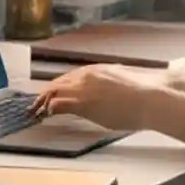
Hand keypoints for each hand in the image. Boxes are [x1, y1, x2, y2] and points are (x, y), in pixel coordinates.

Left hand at [31, 64, 161, 131]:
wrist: (149, 99)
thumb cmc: (142, 94)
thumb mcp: (121, 81)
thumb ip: (108, 83)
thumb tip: (106, 91)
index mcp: (96, 69)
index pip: (69, 76)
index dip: (57, 86)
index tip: (51, 94)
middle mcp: (86, 75)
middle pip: (57, 82)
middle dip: (45, 93)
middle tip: (36, 104)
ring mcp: (83, 88)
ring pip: (54, 91)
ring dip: (43, 102)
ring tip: (35, 111)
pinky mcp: (82, 103)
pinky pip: (58, 104)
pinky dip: (49, 109)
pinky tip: (45, 115)